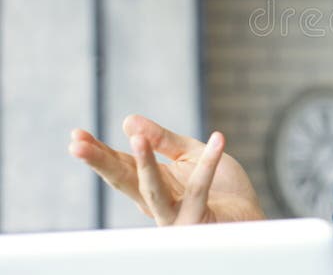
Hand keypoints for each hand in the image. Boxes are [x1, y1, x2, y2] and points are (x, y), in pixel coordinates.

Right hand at [68, 115, 264, 225]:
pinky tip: (218, 138)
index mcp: (152, 184)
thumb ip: (162, 139)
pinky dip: (210, 161)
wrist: (250, 218)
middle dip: (101, 161)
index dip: (98, 152)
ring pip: (154, 190)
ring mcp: (175, 215)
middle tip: (77, 144)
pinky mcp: (198, 218)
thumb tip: (127, 121)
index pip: (120, 166)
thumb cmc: (221, 190)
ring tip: (136, 139)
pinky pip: (201, 187)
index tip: (76, 135)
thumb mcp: (190, 154)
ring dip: (145, 164)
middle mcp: (157, 202)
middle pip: (124, 180)